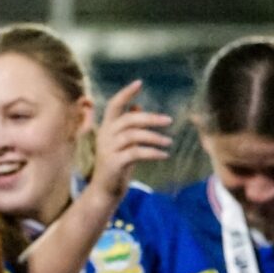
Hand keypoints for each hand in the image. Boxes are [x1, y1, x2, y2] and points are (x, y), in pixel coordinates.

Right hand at [88, 81, 172, 201]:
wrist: (104, 189)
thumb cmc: (117, 163)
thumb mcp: (122, 142)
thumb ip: (128, 125)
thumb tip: (138, 107)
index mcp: (107, 127)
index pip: (114, 105)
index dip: (126, 93)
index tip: (139, 82)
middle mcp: (105, 135)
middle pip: (128, 120)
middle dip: (150, 118)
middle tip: (169, 120)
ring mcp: (108, 149)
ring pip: (134, 136)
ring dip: (154, 137)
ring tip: (169, 142)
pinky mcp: (114, 163)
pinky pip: (136, 153)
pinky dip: (152, 152)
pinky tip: (164, 155)